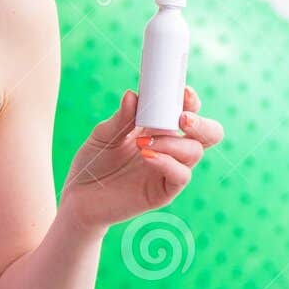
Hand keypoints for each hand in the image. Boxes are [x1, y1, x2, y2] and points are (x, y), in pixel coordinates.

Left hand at [59, 85, 223, 231]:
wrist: (80, 196)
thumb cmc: (94, 162)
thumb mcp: (103, 135)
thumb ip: (121, 118)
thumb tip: (132, 95)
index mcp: (160, 128)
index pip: (188, 110)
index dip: (191, 101)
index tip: (184, 92)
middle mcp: (171, 148)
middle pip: (209, 134)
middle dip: (202, 124)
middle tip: (182, 119)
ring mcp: (169, 170)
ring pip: (195, 152)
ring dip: (173, 142)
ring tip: (144, 143)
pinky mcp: (164, 192)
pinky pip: (181, 176)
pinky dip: (167, 162)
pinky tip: (147, 155)